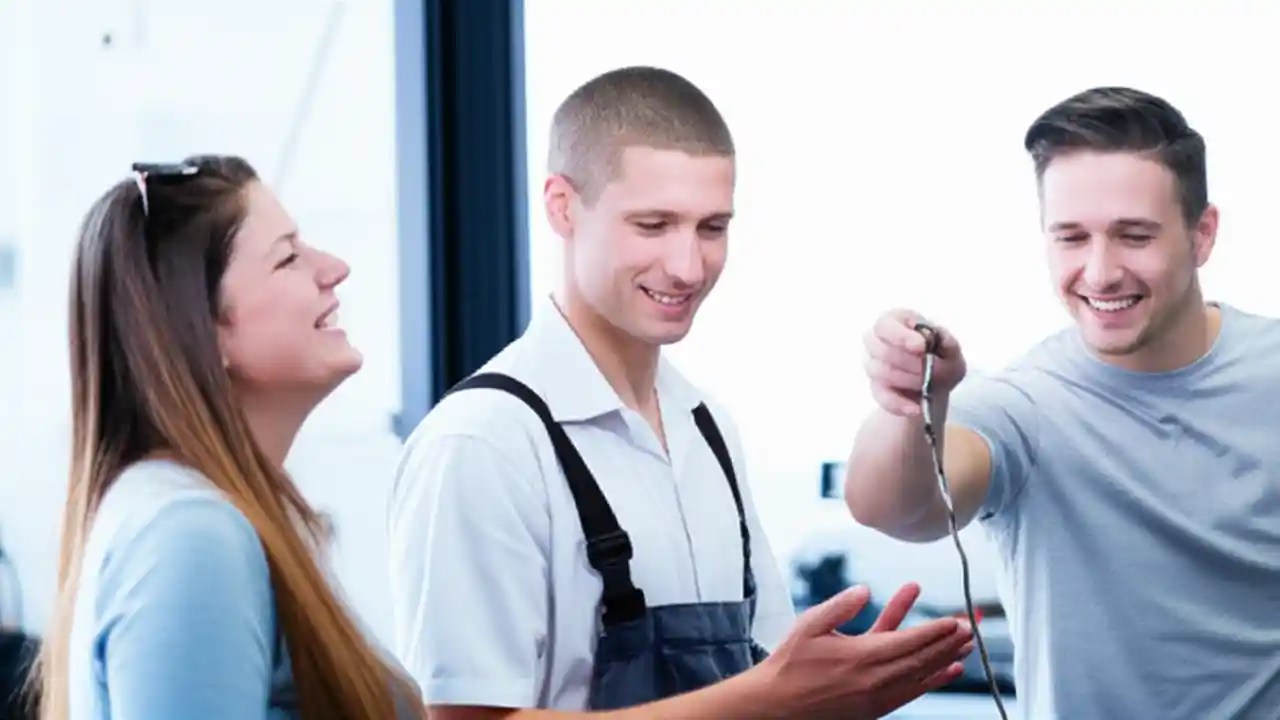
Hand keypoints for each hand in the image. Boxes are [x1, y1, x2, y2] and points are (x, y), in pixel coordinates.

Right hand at [758, 583, 972, 718]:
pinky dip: (933, 682)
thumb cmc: (790, 664)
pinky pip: (912, 693)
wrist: (777, 706)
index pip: (908, 642)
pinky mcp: (874, 709)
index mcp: (860, 657)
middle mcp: (874, 680)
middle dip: (947, 643)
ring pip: (921, 677)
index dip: (934, 631)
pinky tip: (948, 672)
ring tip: (966, 647)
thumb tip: (865, 591)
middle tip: (969, 627)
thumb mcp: (809, 625)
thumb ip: (840, 606)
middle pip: (922, 659)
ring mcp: (876, 697)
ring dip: (946, 660)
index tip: (954, 621)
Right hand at [863, 308, 965, 416]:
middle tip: (930, 371)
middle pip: (881, 350)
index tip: (921, 347)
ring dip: (908, 380)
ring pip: (881, 372)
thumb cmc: (940, 358)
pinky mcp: (876, 388)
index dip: (901, 336)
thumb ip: (949, 343)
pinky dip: (899, 404)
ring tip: (927, 385)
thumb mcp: (952, 351)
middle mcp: (877, 340)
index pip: (885, 325)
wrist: (934, 385)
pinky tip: (915, 408)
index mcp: (895, 321)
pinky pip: (882, 397)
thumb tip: (941, 338)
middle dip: (910, 363)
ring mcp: (873, 364)